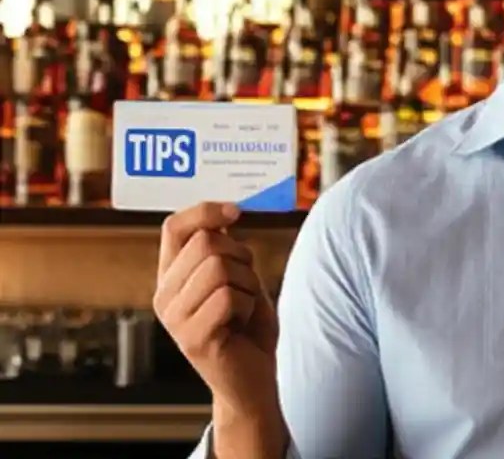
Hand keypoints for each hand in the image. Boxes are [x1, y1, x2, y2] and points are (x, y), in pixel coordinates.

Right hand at [154, 202, 279, 417]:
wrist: (252, 379)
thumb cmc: (247, 327)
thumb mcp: (238, 278)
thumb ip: (226, 249)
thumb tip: (224, 212)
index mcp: (171, 276)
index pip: (174, 227)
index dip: (205, 211)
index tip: (236, 211)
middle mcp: (164, 295)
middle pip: (207, 242)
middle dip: (242, 256)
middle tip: (247, 285)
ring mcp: (174, 318)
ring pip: (220, 266)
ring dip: (248, 283)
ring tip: (244, 308)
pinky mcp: (192, 338)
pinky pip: (229, 297)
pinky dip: (249, 306)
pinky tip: (241, 325)